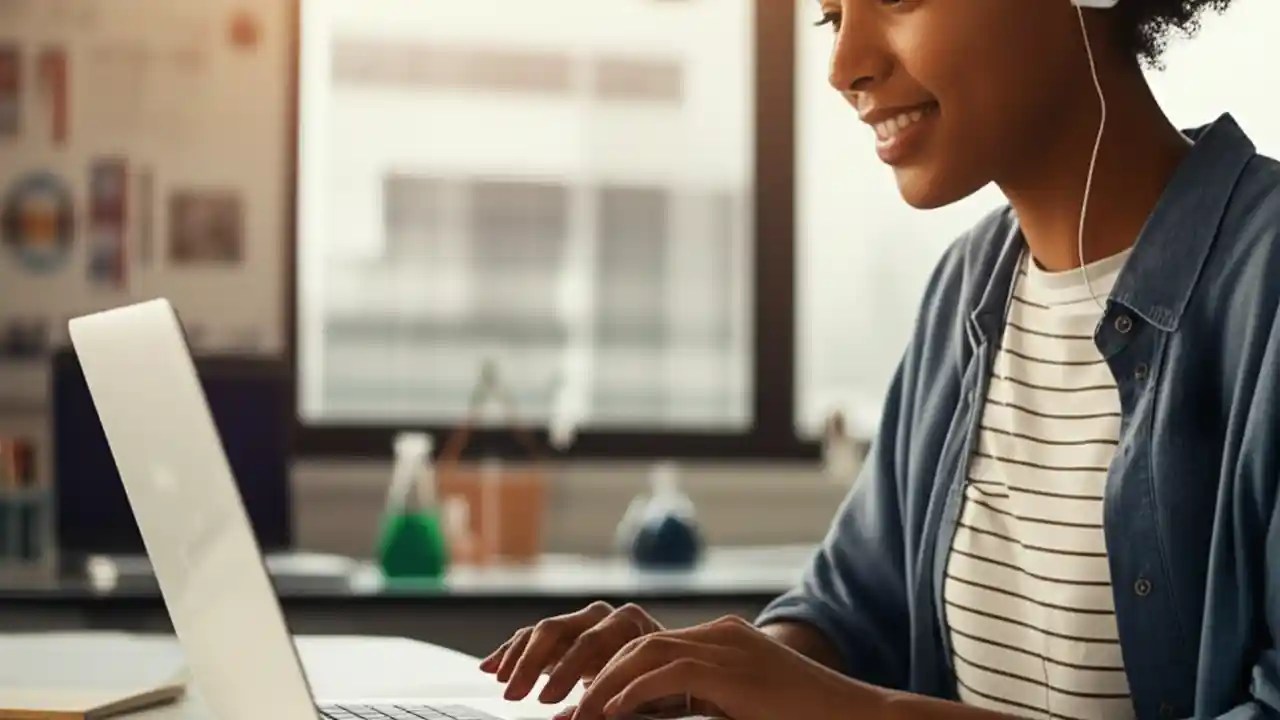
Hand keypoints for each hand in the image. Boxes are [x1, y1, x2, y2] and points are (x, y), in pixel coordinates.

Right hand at [479, 601, 664, 702]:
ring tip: (503, 685)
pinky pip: (530, 637)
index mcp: (627, 622)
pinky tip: (489, 668)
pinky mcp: (563, 633)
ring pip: (540, 632)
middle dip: (533, 665)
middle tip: (516, 695)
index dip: (567, 673)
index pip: (590, 642)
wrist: (666, 665)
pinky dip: (510, 652)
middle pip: (557, 629)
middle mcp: (601, 614)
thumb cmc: (658, 682)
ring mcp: (579, 620)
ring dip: (517, 660)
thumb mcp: (640, 693)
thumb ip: (607, 705)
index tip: (547, 703)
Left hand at [553, 615, 881, 719]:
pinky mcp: (732, 669)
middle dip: (593, 673)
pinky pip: (666, 673)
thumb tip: (651, 716)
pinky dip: (629, 693)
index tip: (577, 699)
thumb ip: (700, 706)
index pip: (649, 646)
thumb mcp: (740, 710)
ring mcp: (727, 646)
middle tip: (558, 705)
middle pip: (638, 643)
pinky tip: (605, 713)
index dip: (609, 671)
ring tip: (572, 715)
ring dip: (601, 686)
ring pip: (643, 653)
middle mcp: (720, 635)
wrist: (859, 718)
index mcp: (722, 641)